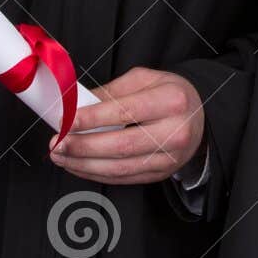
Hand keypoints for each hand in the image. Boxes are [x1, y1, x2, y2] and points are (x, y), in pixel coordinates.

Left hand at [49, 67, 204, 184]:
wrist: (200, 117)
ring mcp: (170, 158)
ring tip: (61, 156)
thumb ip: (111, 91)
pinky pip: (123, 178)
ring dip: (84, 164)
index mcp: (171, 101)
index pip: (125, 112)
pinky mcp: (161, 174)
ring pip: (119, 167)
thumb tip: (76, 105)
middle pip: (120, 145)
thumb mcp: (146, 79)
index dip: (92, 119)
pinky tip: (79, 165)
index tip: (66, 121)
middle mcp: (175, 132)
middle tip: (57, 143)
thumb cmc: (170, 95)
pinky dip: (96, 174)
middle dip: (82, 146)